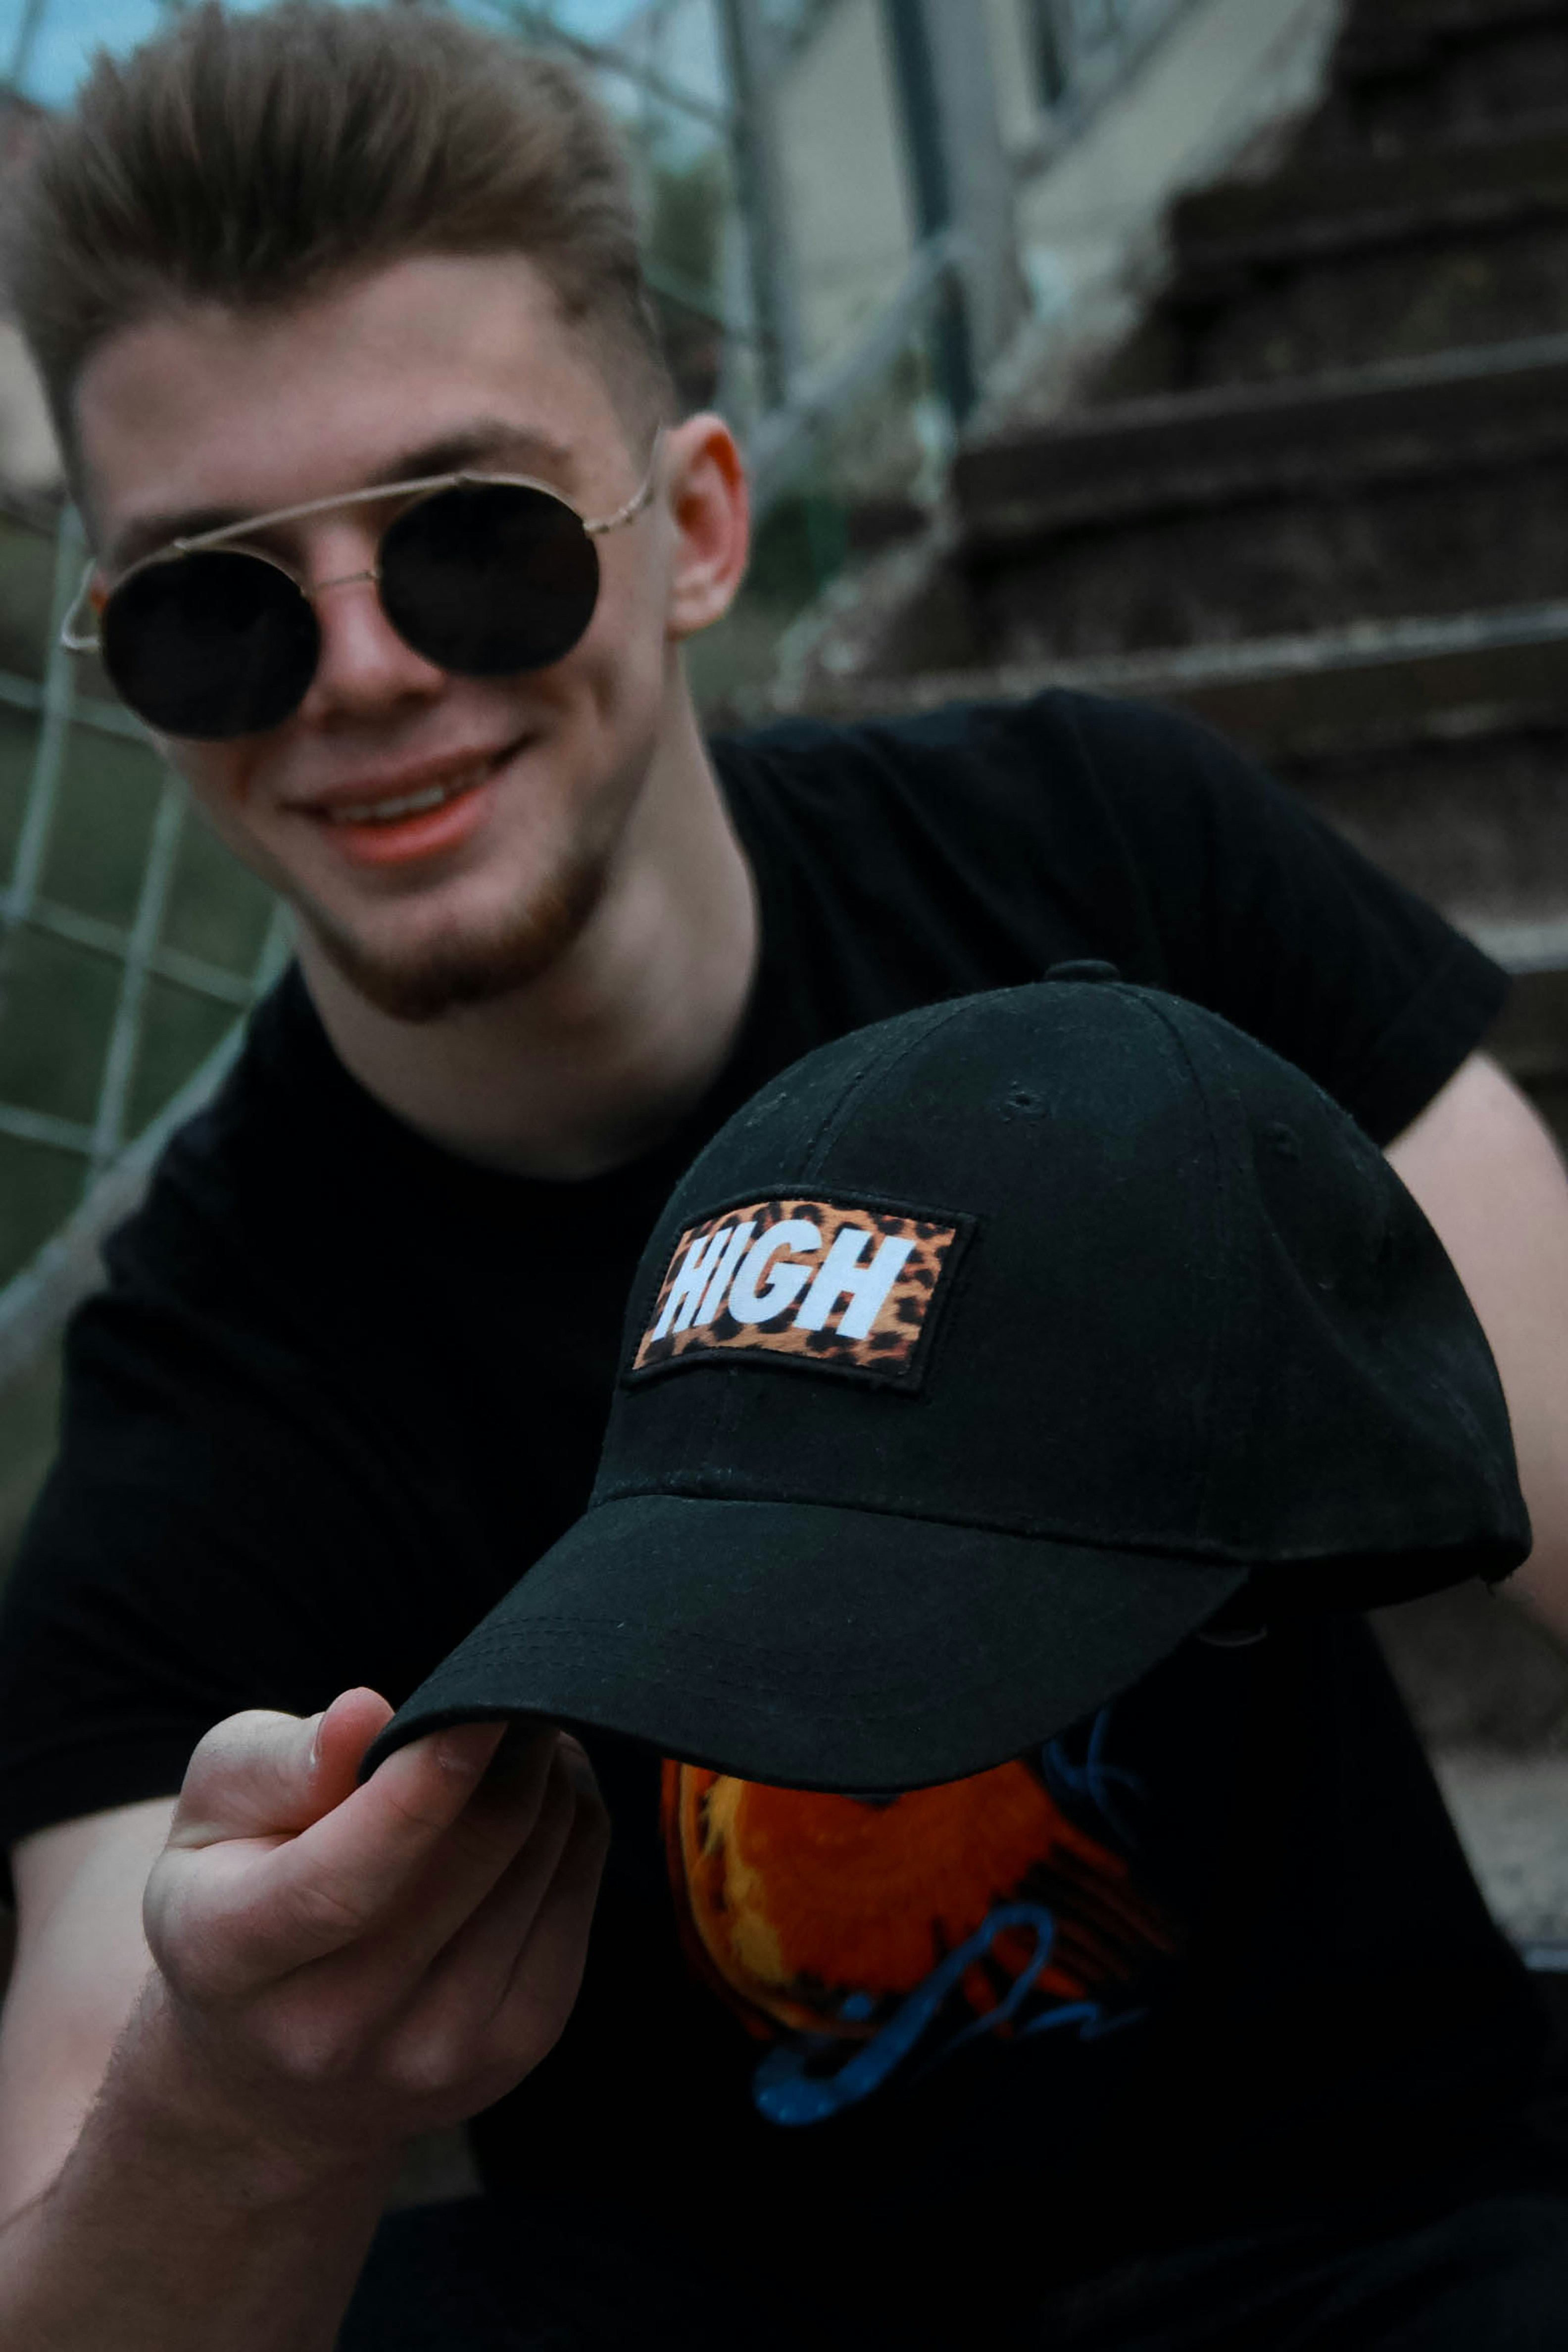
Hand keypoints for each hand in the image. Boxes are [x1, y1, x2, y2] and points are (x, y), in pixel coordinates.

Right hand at [136, 1692, 607, 2186]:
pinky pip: (577, 1897)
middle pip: (469, 1860)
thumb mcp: (212, 1811)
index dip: (423, 1785)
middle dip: (506, 1751)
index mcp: (231, 1959)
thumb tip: (363, 1715)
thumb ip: (277, 1761)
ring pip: (539, 1866)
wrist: (264, 2063)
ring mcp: (432, 2054)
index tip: (477, 1704)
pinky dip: (571, 1824)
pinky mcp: (513, 2050)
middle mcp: (332, 2029)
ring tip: (510, 1742)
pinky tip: (536, 1797)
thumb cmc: (234, 1890)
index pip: (342, 1880)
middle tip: (505, 1688)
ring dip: (544, 1779)